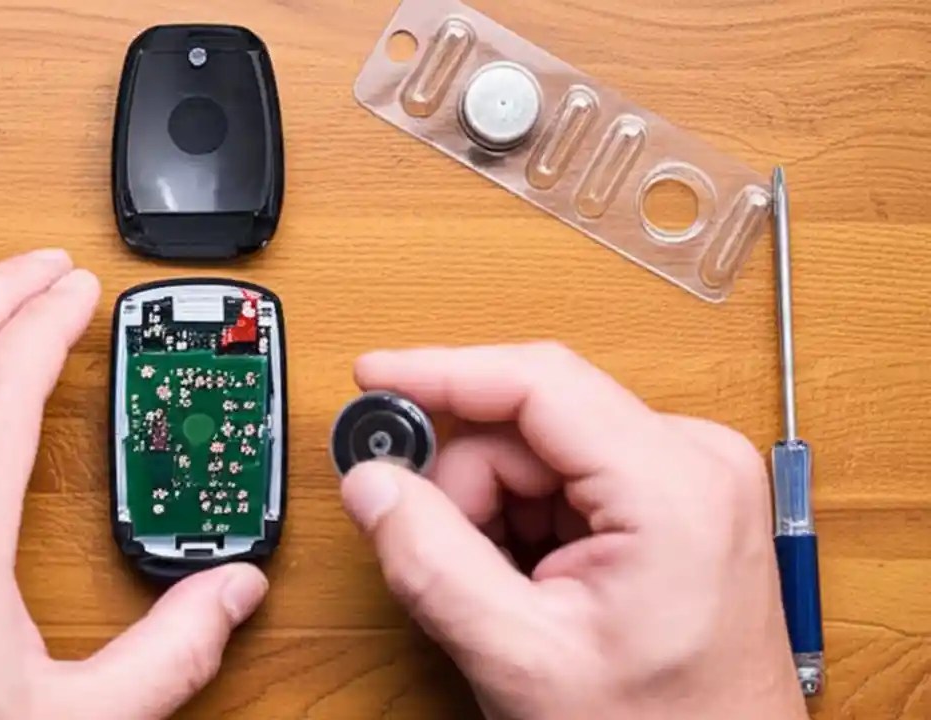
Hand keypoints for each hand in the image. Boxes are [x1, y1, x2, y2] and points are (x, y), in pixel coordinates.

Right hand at [340, 344, 807, 719]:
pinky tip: (531, 582)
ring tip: (506, 592)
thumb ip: (433, 563)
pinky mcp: (669, 495)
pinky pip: (560, 479)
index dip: (442, 372)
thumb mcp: (524, 660)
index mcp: (674, 486)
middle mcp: (691, 460)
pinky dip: (522, 524)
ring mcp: (685, 475)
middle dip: (465, 487)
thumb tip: (370, 482)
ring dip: (492, 514)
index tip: (372, 378)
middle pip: (526, 425)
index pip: (538, 383)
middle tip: (448, 559)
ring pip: (534, 453)